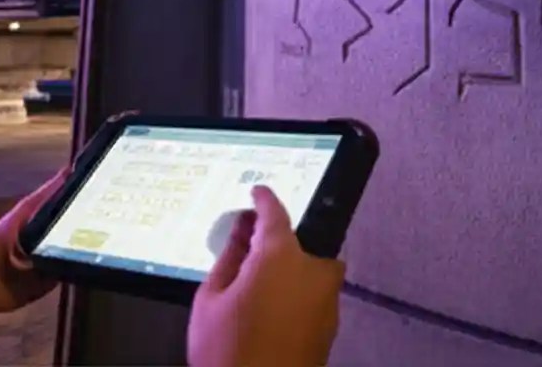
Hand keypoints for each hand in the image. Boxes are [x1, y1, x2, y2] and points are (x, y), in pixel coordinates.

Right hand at [188, 185, 345, 366]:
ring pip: (309, 270)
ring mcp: (327, 300)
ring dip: (289, 270)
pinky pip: (313, 294)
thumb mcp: (211, 299)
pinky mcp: (329, 326)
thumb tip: (240, 232)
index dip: (264, 199)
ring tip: (255, 288)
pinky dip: (296, 293)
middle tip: (247, 252)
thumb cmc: (227, 352)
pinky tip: (270, 310)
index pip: (275, 212)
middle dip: (277, 244)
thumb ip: (230, 257)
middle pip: (299, 242)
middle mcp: (313, 271)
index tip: (257, 191)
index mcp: (281, 256)